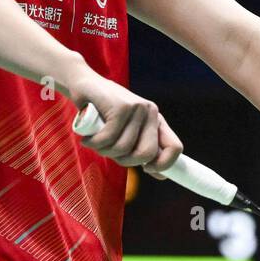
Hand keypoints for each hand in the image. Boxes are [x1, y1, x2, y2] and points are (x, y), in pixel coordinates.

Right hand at [67, 69, 183, 178]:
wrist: (84, 85)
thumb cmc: (105, 114)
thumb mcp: (126, 133)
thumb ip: (141, 149)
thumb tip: (161, 175)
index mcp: (156, 121)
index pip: (175, 147)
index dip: (163, 165)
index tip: (146, 169)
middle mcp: (151, 113)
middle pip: (146, 153)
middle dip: (125, 161)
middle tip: (110, 153)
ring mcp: (137, 108)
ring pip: (123, 148)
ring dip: (104, 151)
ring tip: (95, 142)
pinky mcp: (121, 106)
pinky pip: (108, 139)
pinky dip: (94, 143)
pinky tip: (87, 138)